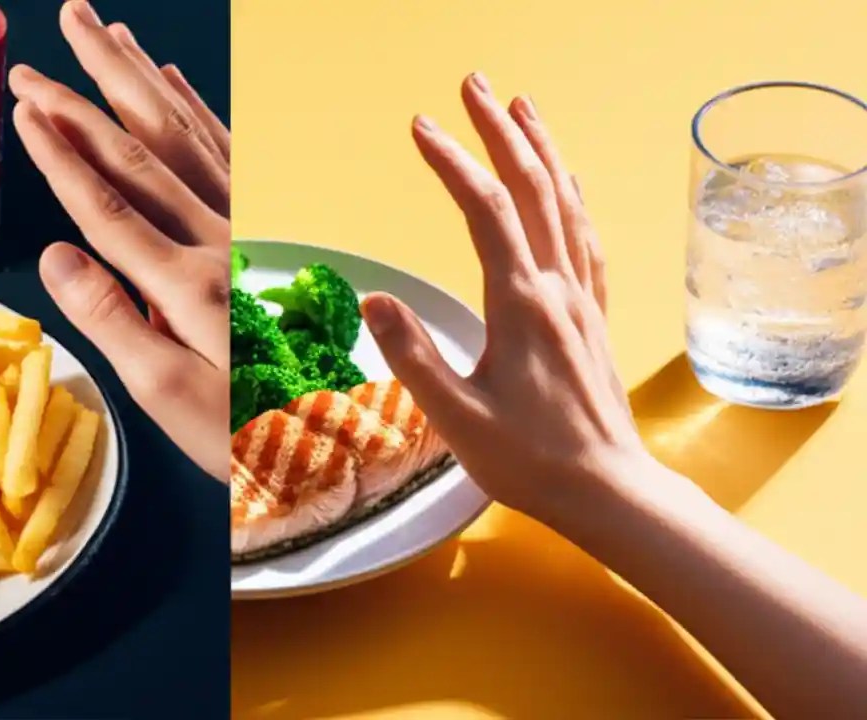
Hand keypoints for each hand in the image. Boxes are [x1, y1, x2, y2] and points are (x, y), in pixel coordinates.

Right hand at [9, 0, 229, 480]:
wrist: (335, 430)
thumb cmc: (244, 428)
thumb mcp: (169, 396)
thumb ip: (111, 321)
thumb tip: (56, 257)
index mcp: (185, 284)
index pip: (106, 205)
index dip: (60, 153)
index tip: (23, 107)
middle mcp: (217, 240)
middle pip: (140, 149)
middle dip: (86, 92)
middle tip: (48, 43)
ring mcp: (247, 226)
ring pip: (184, 132)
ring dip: (140, 78)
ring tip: (104, 32)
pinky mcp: (265, 226)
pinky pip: (228, 149)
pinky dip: (196, 108)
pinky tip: (175, 79)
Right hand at [360, 73, 640, 525]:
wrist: (607, 489)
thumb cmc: (530, 460)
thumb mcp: (457, 418)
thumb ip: (413, 356)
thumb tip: (373, 301)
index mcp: (521, 304)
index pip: (485, 211)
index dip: (452, 163)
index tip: (420, 128)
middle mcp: (558, 287)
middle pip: (533, 188)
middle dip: (501, 131)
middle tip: (474, 84)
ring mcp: (581, 298)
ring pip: (566, 204)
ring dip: (542, 149)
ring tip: (522, 107)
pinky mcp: (591, 315)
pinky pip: (586, 238)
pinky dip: (572, 197)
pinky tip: (566, 183)